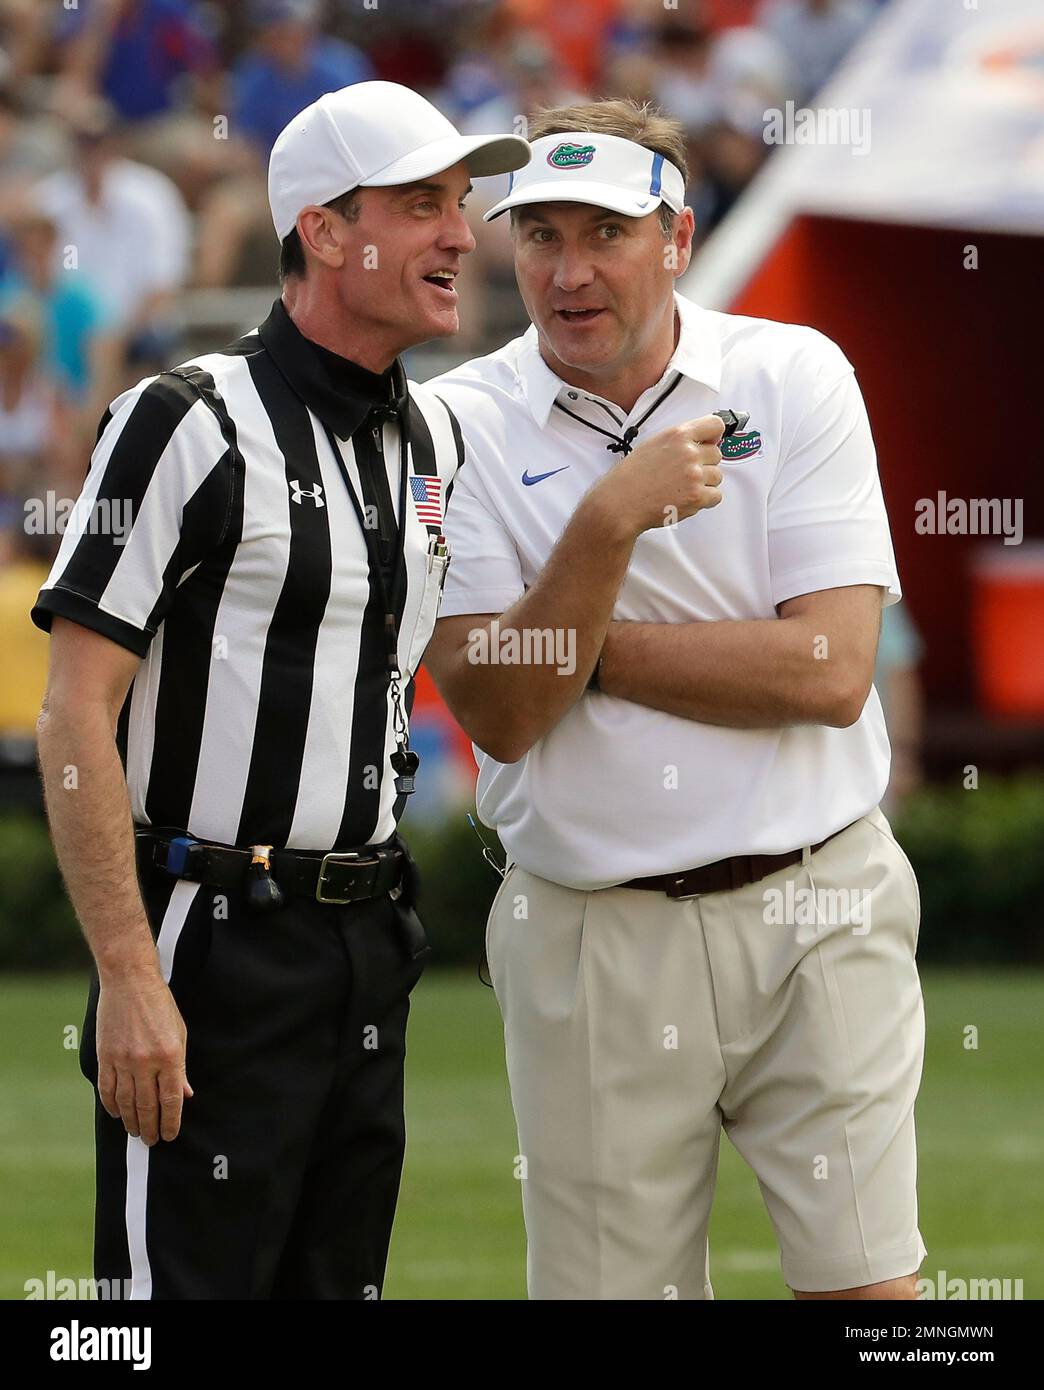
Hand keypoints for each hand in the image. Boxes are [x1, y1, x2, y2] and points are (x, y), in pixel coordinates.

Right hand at [95, 971, 192, 1143]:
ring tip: (136, 1132)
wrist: (130, 981)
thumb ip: (180, 1068)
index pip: (170, 1100)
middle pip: (147, 1106)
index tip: (169, 1135)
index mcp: (170, 1056)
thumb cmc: (160, 1005)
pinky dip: (111, 1105)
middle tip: (151, 1140)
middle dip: (150, 1127)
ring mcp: (122, 1060)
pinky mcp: (105, 1056)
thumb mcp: (180, 1033)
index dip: (170, 1122)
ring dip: (131, 1121)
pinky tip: (117, 1114)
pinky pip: (107, 1089)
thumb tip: (185, 1096)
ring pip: (125, 1102)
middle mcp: (146, 1061)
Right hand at [587, 414, 726, 537]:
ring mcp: (694, 475)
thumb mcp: (653, 444)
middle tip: (685, 473)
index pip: (715, 425)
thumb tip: (699, 442)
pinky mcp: (696, 496)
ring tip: (681, 487)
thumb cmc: (631, 477)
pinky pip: (716, 496)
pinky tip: (687, 498)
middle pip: (717, 454)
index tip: (710, 442)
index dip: (714, 436)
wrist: (621, 502)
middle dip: (705, 464)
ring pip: (717, 476)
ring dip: (704, 483)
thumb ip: (678, 441)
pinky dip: (705, 500)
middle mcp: (689, 453)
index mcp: (678, 435)